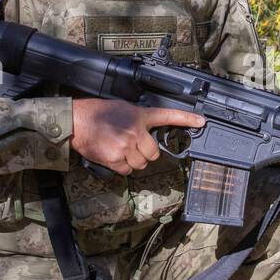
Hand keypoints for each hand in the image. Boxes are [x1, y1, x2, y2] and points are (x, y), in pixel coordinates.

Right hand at [69, 98, 203, 175]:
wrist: (77, 121)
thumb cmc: (98, 113)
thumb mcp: (124, 109)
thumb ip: (139, 120)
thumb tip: (147, 133)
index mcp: (140, 116)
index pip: (168, 116)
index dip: (187, 119)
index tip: (201, 122)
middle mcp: (136, 131)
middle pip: (154, 153)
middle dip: (146, 153)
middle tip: (133, 146)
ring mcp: (126, 146)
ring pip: (141, 164)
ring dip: (134, 161)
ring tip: (120, 149)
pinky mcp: (115, 158)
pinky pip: (127, 170)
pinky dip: (122, 166)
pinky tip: (113, 155)